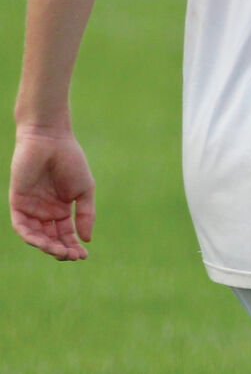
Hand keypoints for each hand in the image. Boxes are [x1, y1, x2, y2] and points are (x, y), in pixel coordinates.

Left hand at [10, 127, 95, 259]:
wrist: (51, 140)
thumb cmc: (71, 161)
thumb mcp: (85, 190)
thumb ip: (85, 214)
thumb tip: (86, 240)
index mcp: (62, 209)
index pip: (66, 234)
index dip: (73, 246)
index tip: (83, 256)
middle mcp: (45, 212)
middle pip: (51, 239)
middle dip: (61, 250)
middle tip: (71, 256)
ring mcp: (31, 208)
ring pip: (36, 236)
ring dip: (47, 246)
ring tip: (59, 252)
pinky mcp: (18, 203)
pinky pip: (21, 225)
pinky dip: (30, 236)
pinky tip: (42, 242)